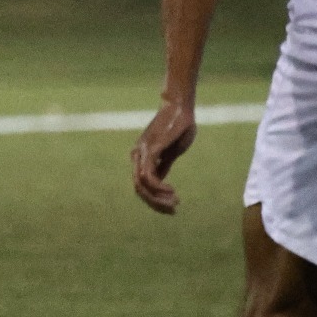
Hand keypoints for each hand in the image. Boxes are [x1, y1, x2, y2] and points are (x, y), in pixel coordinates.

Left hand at [131, 97, 196, 214]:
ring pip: (141, 185)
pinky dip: (158, 187)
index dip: (155, 200)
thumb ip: (163, 165)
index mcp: (141, 157)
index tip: (172, 208)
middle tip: (173, 209)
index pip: (141, 186)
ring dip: (158, 198)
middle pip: (138, 189)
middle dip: (155, 203)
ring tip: (174, 201)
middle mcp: (137, 155)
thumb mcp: (171, 152)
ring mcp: (142, 151)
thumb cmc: (177, 127)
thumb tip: (159, 182)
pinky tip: (171, 191)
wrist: (180, 107)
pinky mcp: (151, 148)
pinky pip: (148, 174)